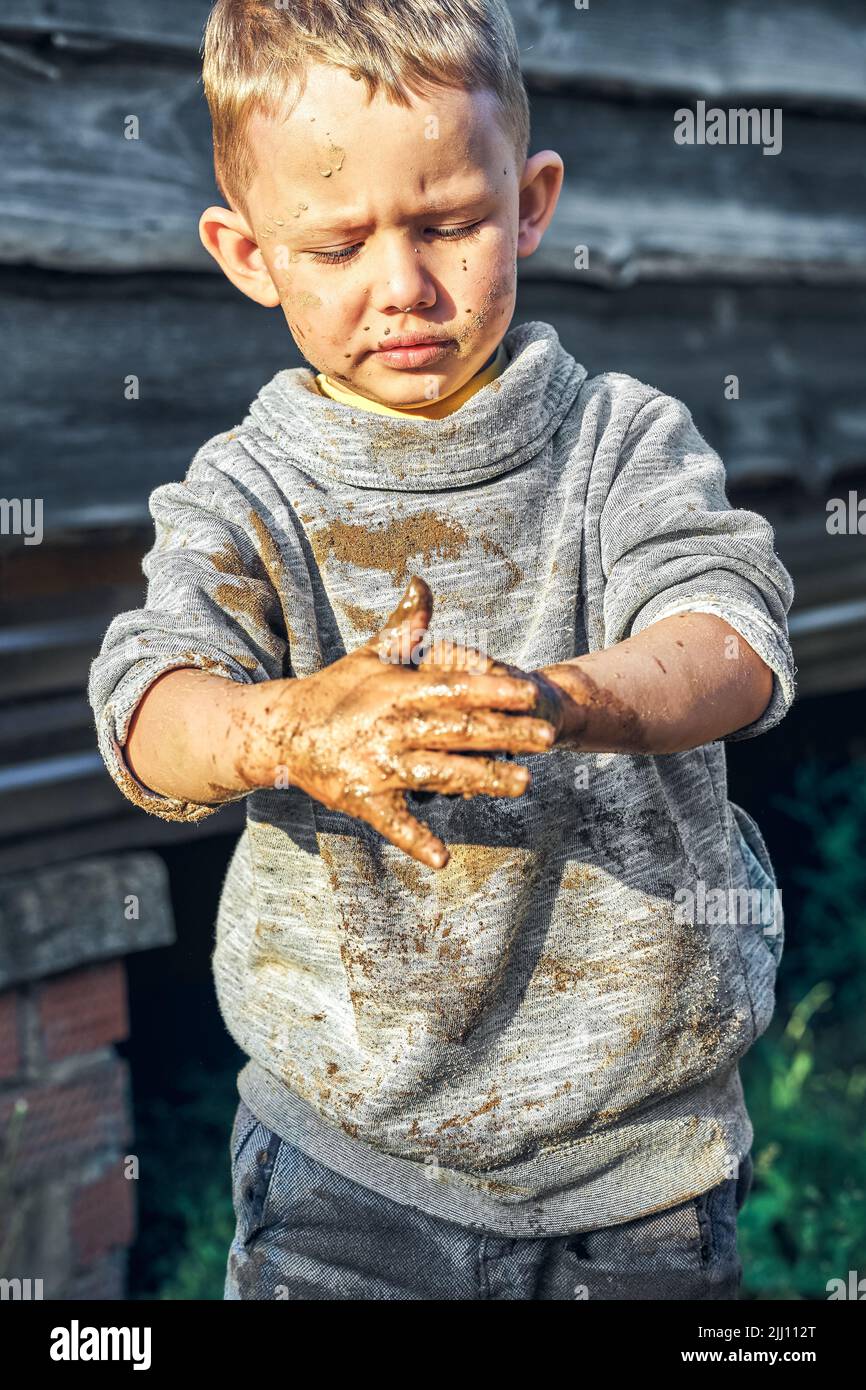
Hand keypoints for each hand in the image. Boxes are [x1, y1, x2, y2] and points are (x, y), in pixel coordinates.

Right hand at [239, 576, 556, 867]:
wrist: (279, 730)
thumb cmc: (333, 690)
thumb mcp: (370, 654)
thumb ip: (406, 625)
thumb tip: (423, 583)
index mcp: (397, 691)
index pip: (453, 687)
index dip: (492, 689)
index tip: (529, 691)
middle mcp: (392, 728)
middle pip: (457, 730)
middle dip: (505, 734)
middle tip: (546, 737)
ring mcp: (378, 766)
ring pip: (438, 774)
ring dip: (481, 780)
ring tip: (523, 784)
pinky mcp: (364, 800)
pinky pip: (393, 823)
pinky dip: (416, 841)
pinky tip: (443, 858)